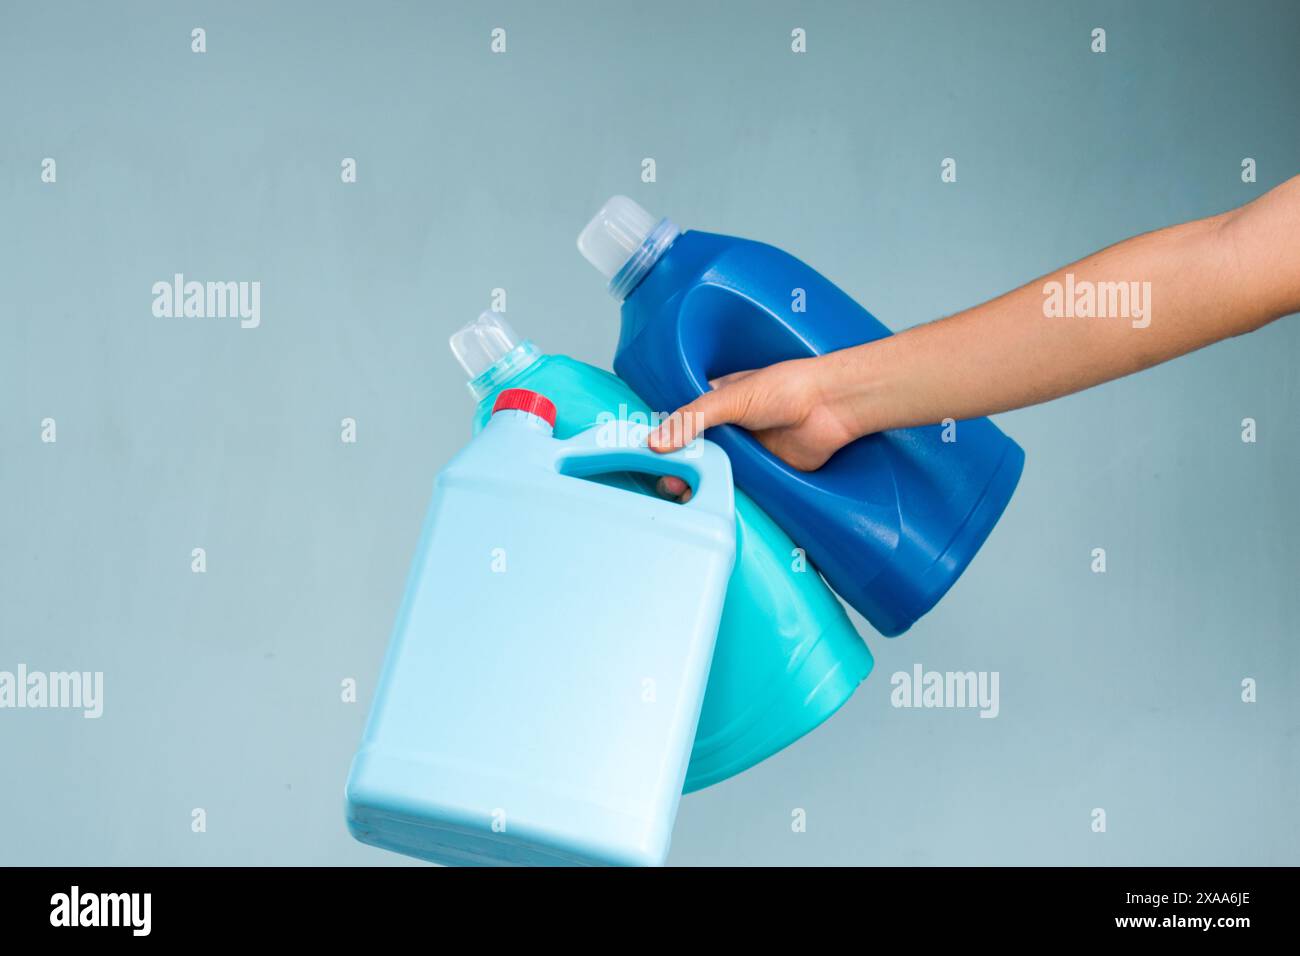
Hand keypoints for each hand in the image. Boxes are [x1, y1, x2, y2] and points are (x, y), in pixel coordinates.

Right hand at [646, 356, 861, 500]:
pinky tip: (708, 504)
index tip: (642, 454)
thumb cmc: (788, 388)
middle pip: (691, 453)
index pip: (678, 422)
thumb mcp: (730, 397)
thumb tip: (657, 441)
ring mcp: (743, 453)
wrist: (831, 408)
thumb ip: (692, 419)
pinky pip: (736, 489)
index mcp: (715, 403)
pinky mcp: (761, 475)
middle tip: (665, 481)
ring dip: (696, 484)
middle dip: (675, 468)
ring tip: (681, 495)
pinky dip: (722, 496)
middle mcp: (726, 429)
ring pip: (711, 473)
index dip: (660, 438)